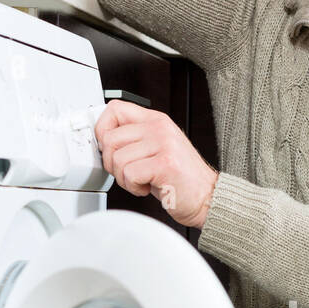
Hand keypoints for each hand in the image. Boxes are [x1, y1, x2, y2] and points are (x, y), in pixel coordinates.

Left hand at [94, 99, 217, 228]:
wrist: (206, 198)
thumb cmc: (180, 179)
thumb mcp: (157, 150)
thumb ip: (134, 139)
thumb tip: (103, 140)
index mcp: (156, 121)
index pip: (115, 109)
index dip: (102, 130)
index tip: (106, 147)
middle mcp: (160, 128)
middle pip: (110, 138)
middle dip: (111, 163)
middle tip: (128, 173)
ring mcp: (164, 144)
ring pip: (118, 159)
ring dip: (124, 179)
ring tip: (141, 181)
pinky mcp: (165, 164)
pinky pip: (129, 174)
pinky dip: (133, 187)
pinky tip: (147, 188)